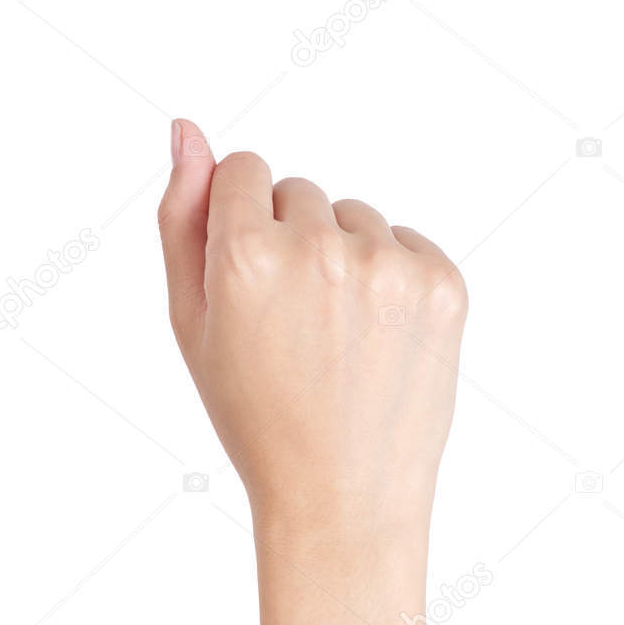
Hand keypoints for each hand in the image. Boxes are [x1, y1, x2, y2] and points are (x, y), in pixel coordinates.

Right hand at [157, 120, 466, 534]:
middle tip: (288, 326)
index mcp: (245, 257)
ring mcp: (387, 265)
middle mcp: (318, 250)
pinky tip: (373, 339)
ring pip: (353, 215)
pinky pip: (404, 241)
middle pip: (300, 190)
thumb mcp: (192, 322)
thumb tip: (185, 129)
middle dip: (289, 240)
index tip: (248, 279)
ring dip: (341, 258)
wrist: (340, 494)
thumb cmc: (253, 413)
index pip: (244, 169)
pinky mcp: (442, 282)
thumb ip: (181, 219)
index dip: (238, 222)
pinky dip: (389, 279)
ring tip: (333, 337)